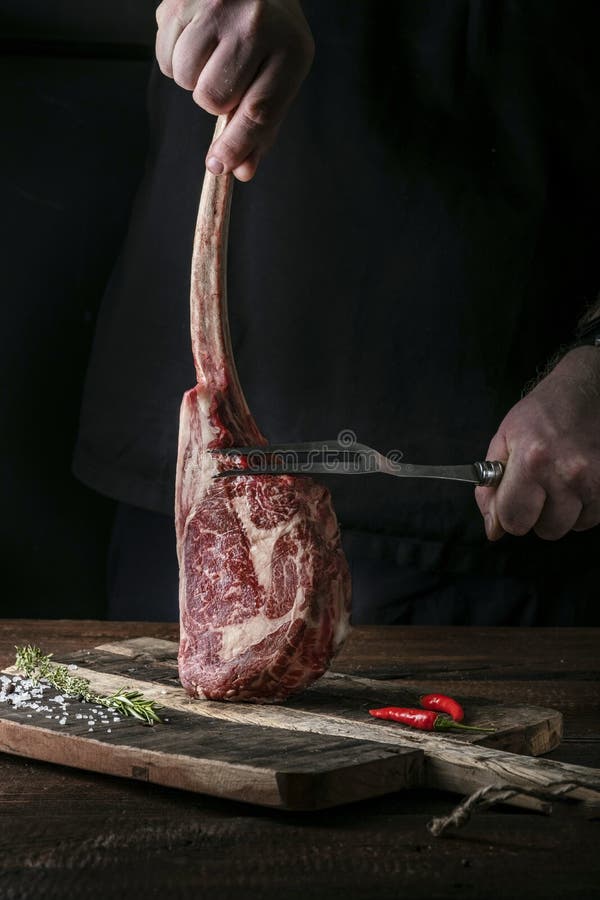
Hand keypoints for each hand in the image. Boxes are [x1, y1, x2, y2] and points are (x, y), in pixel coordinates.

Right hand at [155, 0, 313, 180]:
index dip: (236, 145)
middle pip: (213, 97)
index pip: (258, 112)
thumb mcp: (281, 76)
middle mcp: (254, 23)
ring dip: (193, 78)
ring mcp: (215, 6)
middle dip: (215, 99)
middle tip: (226, 77)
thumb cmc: (271, 36)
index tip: (219, 166)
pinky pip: (165, 56)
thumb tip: (240, 171)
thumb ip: (262, 126)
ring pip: (185, 77)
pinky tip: (195, 40)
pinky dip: (175, 58)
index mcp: (289, 49)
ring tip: (211, 56)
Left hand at [475, 346, 599, 540]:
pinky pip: (593, 519)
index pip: (514, 520)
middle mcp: (566, 474)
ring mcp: (595, 481)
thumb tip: (493, 529)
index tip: (513, 502)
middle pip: (546, 530)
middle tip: (540, 487)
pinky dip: (584, 507)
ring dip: (564, 511)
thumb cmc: (543, 413)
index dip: (509, 515)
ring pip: (572, 527)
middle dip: (538, 514)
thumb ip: (491, 487)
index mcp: (532, 461)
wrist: (588, 391)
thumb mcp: (504, 440)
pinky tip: (579, 482)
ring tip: (561, 480)